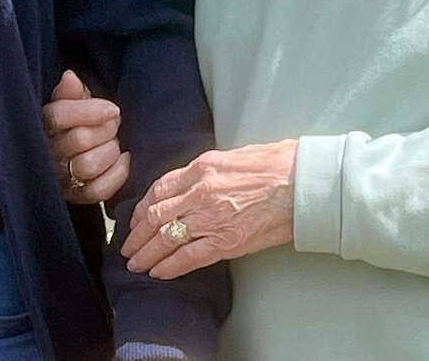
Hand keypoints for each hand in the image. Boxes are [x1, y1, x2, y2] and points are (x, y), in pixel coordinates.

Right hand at [42, 69, 129, 203]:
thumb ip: (70, 91)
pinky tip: (123, 158)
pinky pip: (98, 191)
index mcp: (43, 123)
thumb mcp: (69, 100)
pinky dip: (117, 173)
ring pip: (87, 166)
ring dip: (110, 151)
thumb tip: (70, 78)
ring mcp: (61, 177)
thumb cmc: (74, 120)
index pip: (58, 116)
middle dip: (105, 128)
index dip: (88, 111)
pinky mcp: (76, 196)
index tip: (112, 109)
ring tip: (114, 141)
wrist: (76, 150)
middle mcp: (48, 152)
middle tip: (114, 122)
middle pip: (78, 140)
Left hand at [122, 140, 298, 278]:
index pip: (159, 188)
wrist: (300, 182)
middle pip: (156, 215)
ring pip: (166, 237)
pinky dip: (170, 266)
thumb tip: (192, 182)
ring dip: (147, 253)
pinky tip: (158, 273)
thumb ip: (207, 170)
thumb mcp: (232, 156)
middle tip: (127, 245)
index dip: (142, 207)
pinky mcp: (226, 240)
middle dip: (137, 233)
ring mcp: (211, 217)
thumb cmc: (275, 164)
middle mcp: (200, 191)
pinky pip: (189, 257)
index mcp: (202, 167)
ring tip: (136, 262)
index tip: (135, 218)